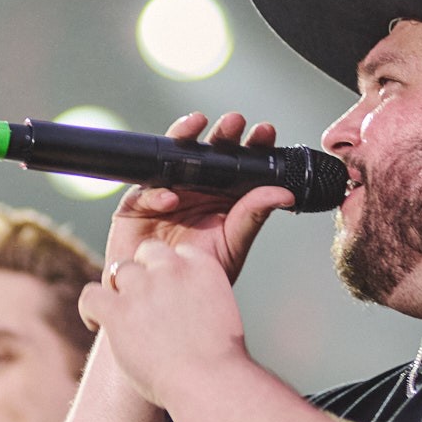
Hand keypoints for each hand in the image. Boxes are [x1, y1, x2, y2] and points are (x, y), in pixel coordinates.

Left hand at [78, 239, 249, 406]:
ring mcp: (143, 287)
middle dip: (143, 274)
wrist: (211, 384)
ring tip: (120, 317)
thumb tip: (181, 306)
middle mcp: (172, 268)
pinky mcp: (118, 310)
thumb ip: (200, 299)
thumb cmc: (220, 363)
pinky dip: (91, 309)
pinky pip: (91, 296)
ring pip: (118, 272)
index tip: (168, 294)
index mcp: (202, 265)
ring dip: (119, 291)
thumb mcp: (222, 316)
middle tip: (143, 304)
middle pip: (146, 253)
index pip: (177, 253)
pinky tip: (98, 324)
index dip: (168, 271)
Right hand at [103, 112, 295, 284]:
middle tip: (234, 121)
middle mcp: (192, 188)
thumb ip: (254, 215)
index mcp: (220, 195)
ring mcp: (163, 194)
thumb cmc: (199, 274)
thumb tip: (285, 192)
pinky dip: (158, 193)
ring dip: (184, 141)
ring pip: (171, 161)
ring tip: (197, 125)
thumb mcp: (234, 243)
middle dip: (220, 134)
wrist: (164, 301)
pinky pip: (144, 194)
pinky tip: (171, 197)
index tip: (265, 132)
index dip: (251, 146)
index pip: (239, 164)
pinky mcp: (135, 209)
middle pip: (207, 154)